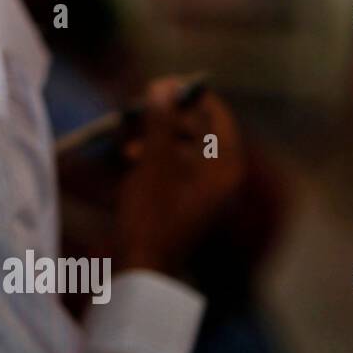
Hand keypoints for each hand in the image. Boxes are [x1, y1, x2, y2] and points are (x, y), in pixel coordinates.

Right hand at [116, 76, 245, 274]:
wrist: (141, 269)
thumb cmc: (151, 216)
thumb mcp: (154, 163)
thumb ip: (161, 122)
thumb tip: (164, 85)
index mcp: (225, 168)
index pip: (218, 116)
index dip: (191, 97)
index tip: (163, 83)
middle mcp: (220, 179)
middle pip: (198, 132)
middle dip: (167, 118)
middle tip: (139, 105)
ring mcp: (202, 193)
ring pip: (181, 149)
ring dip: (154, 137)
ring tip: (127, 137)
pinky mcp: (183, 203)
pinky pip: (172, 167)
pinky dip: (153, 157)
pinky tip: (128, 156)